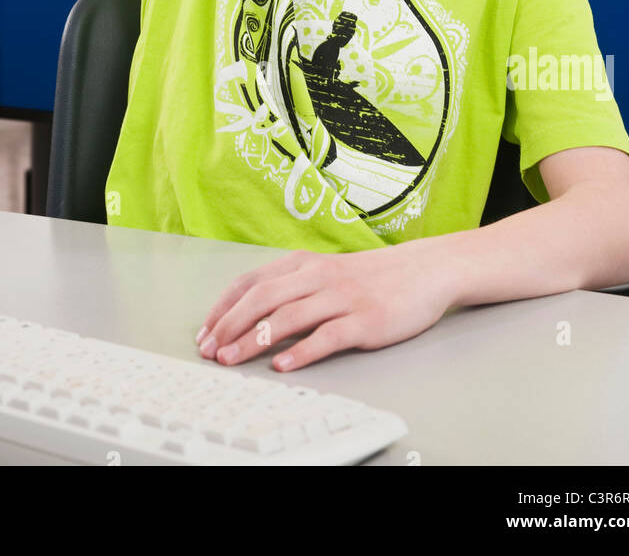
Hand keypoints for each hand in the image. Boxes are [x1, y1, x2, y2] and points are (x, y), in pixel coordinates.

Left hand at [195, 240, 456, 371]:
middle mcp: (319, 276)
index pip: (251, 281)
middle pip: (263, 298)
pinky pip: (327, 336)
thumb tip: (249, 313)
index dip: (223, 307)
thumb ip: (292, 286)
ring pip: (288, 316)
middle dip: (230, 325)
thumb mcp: (326, 271)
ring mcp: (342, 297)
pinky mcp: (365, 321)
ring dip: (255, 339)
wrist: (424, 270)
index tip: (204, 332)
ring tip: (232, 359)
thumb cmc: (371, 276)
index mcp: (304, 263)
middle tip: (210, 350)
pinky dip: (301, 352)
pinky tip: (282, 365)